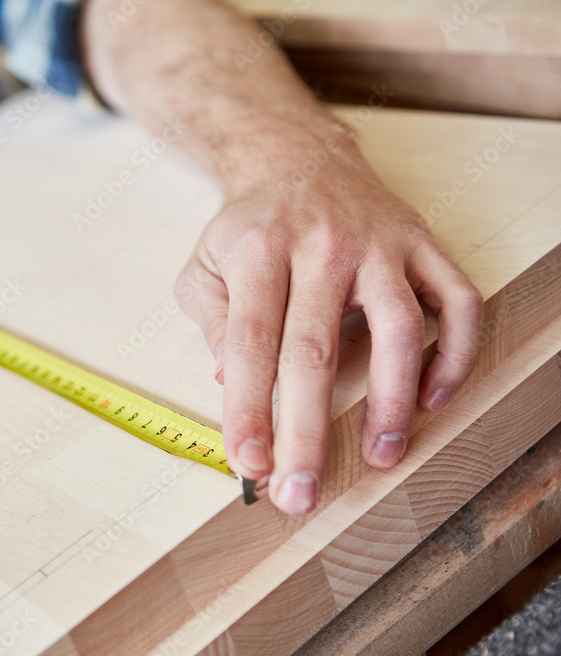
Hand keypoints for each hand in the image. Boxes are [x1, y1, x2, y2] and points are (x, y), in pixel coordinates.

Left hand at [175, 132, 482, 515]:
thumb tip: (232, 384)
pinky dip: (455, 352)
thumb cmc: (247, 227)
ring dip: (392, 400)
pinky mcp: (422, 242)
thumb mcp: (204, 265)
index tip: (248, 464)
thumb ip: (213, 323)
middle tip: (302, 492)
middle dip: (309, 430)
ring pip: (400, 328)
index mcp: (258, 252)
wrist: (296, 159)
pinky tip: (434, 397)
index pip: (252, 343)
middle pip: (316, 350)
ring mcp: (379, 244)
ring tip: (380, 456)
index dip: (250, 409)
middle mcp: (322, 246)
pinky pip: (456, 299)